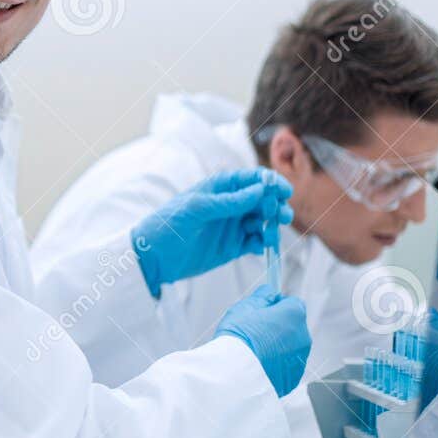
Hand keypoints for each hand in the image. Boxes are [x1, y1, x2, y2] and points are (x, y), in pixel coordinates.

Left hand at [132, 169, 292, 297]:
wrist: (154, 258)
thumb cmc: (168, 225)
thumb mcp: (197, 209)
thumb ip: (228, 201)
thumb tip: (258, 190)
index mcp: (220, 188)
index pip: (252, 179)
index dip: (270, 182)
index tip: (283, 191)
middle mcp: (230, 205)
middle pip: (262, 200)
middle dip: (275, 205)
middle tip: (279, 215)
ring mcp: (233, 226)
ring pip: (262, 221)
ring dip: (272, 225)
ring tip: (271, 234)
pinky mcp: (233, 246)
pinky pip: (256, 242)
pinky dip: (263, 243)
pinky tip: (261, 246)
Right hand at [213, 283, 310, 396]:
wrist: (236, 375)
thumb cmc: (239, 337)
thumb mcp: (245, 307)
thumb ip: (262, 296)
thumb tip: (270, 291)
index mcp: (294, 315)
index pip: (292, 302)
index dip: (277, 305)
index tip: (262, 310)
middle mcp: (303, 336)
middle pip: (292, 326)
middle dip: (277, 327)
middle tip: (254, 331)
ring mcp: (300, 359)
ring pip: (290, 347)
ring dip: (277, 346)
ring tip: (254, 351)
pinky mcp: (293, 378)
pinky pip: (286, 366)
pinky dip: (276, 364)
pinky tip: (258, 366)